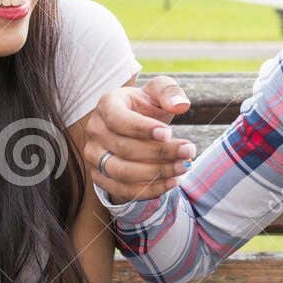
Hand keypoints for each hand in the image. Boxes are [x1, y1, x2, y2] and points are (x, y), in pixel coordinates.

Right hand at [83, 75, 196, 203]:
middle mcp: (95, 131)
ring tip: (183, 167)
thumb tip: (180, 105)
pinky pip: (123, 190)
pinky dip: (149, 189)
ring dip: (156, 173)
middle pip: (124, 148)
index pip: (118, 119)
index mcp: (106, 105)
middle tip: (188, 152)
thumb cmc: (147, 106)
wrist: (135, 127)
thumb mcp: (159, 91)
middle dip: (160, 153)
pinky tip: (172, 181)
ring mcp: (94, 156)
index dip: (142, 128)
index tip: (168, 133)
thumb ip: (170, 92)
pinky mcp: (100, 177)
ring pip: (122, 172)